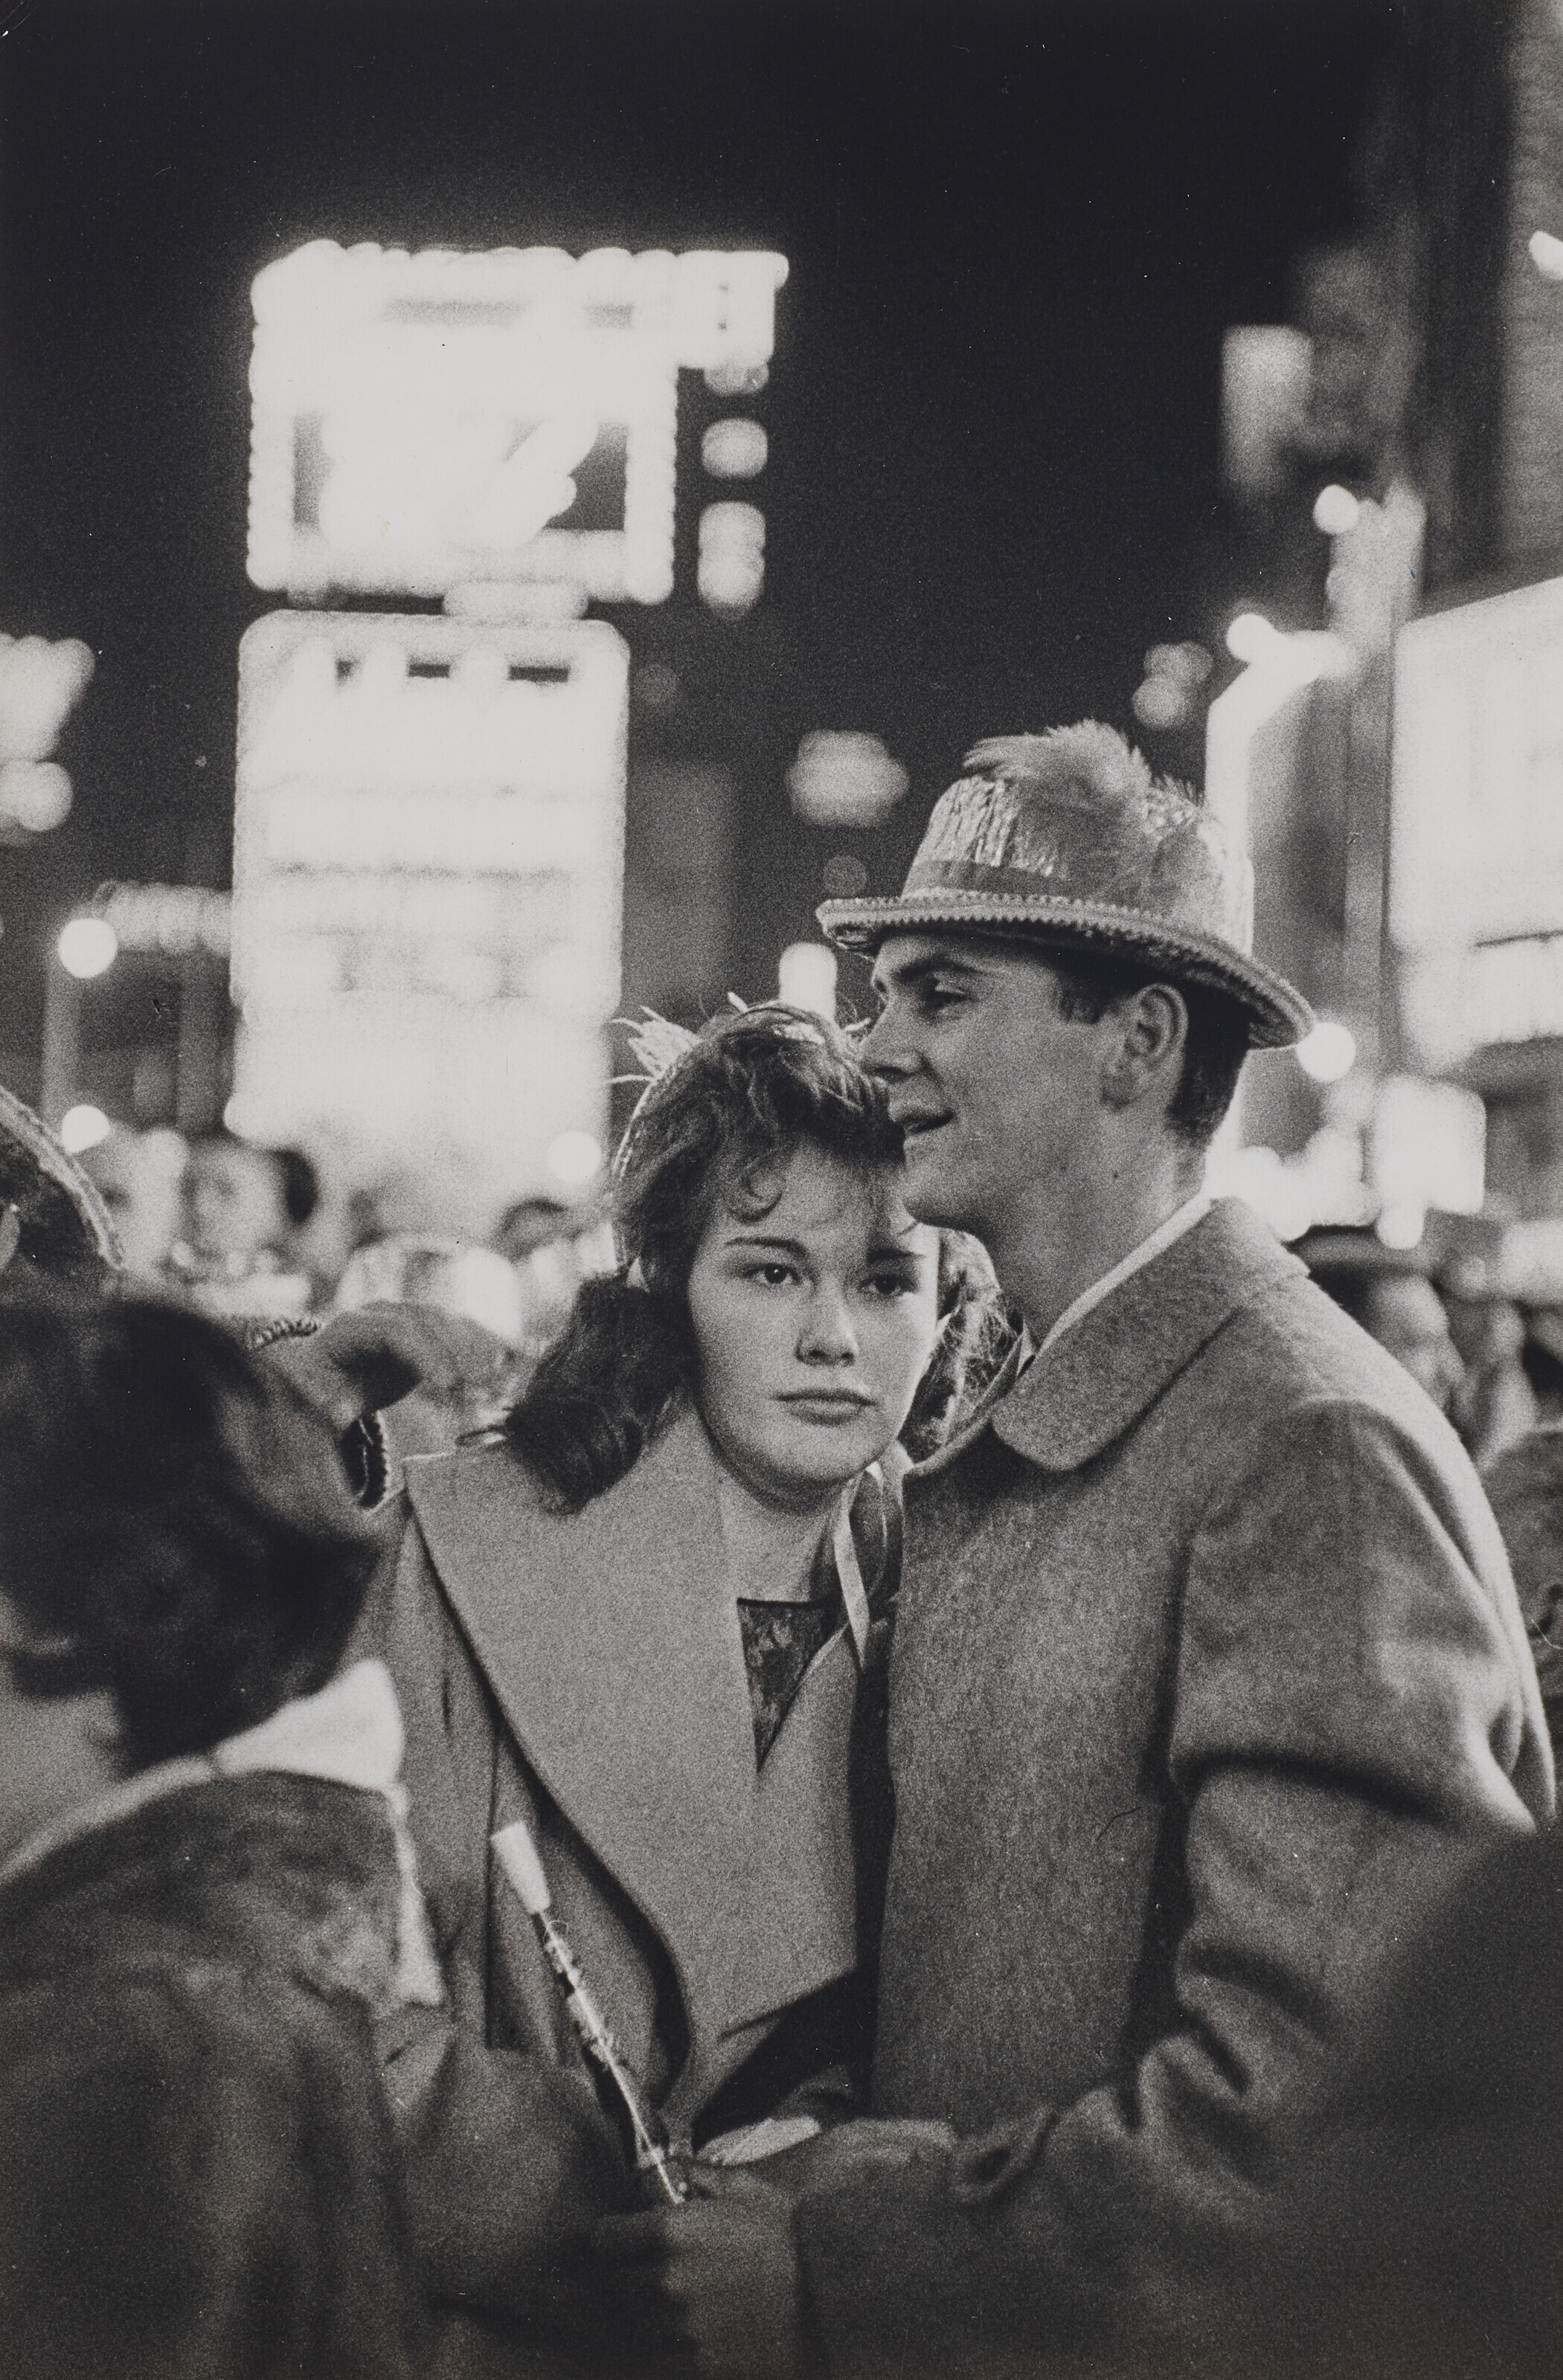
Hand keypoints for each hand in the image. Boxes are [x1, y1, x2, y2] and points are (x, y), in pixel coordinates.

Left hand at [265, 1304, 504, 1435]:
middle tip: (483, 1387)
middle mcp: (383, 1312)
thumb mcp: (316, 1399)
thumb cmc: (320, 1387)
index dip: (425, 1354)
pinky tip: (503, 1362)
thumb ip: (328, 1405)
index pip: (396, 1332)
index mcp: (353, 1326)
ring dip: (477, 1348)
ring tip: (497, 1379)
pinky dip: (482, 1345)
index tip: (449, 1385)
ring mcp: (407, 1315)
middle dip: (459, 1353)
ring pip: (450, 1321)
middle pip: (429, 1321)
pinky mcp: (426, 1327)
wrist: (326, 1370)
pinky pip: (459, 1330)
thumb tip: (339, 1415)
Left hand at [595, 2168, 806, 2379]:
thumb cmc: (789, 2236)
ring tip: (679, 2303)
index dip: (611, 2236)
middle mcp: (666, 2282)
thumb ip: (696, 2177)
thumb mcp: (743, 2189)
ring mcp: (680, 2328)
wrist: (830, 2294)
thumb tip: (665, 2174)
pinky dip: (670, 2346)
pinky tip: (695, 2331)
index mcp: (672, 2233)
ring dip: (649, 2313)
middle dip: (628, 2275)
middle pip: (616, 2285)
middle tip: (652, 2270)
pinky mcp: (699, 2364)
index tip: (619, 2238)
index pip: (604, 2239)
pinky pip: (662, 2357)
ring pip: (637, 2324)